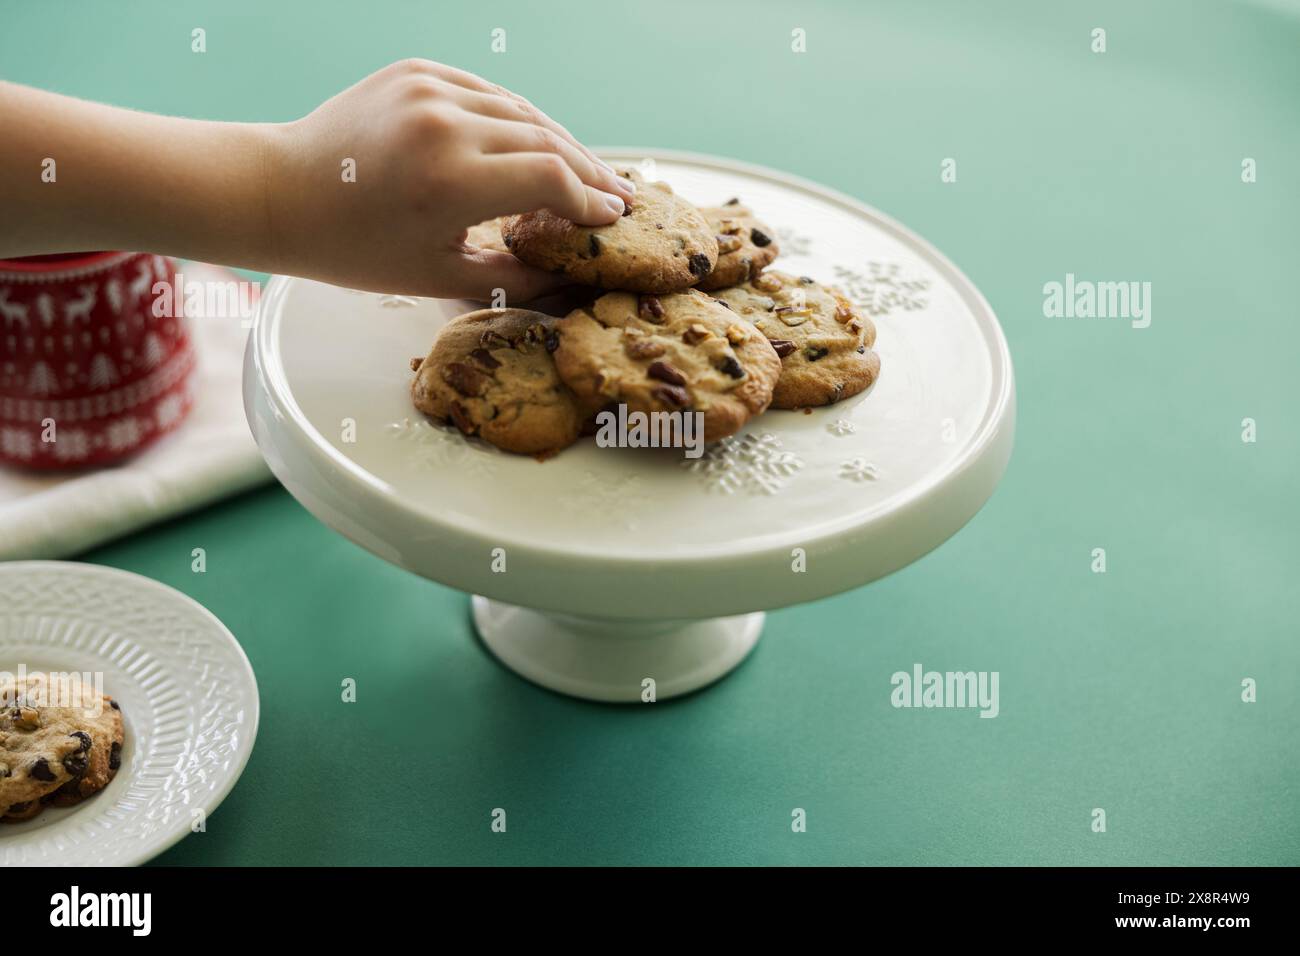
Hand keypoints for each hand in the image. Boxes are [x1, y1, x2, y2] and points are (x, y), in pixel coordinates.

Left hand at [266, 59, 634, 300]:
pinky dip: (518, 118)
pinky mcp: (416, 71)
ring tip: (591, 170)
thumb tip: (570, 281)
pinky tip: (541, 140)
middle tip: (621, 195)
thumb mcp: (437, 276)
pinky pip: (487, 93)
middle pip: (545, 139)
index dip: (589, 200)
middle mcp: (442, 125)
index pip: (549, 178)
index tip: (613, 219)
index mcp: (448, 181)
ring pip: (521, 111)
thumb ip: (514, 278)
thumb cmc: (354, 247)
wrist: (281, 191)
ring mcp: (428, 90)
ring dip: (562, 141)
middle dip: (589, 170)